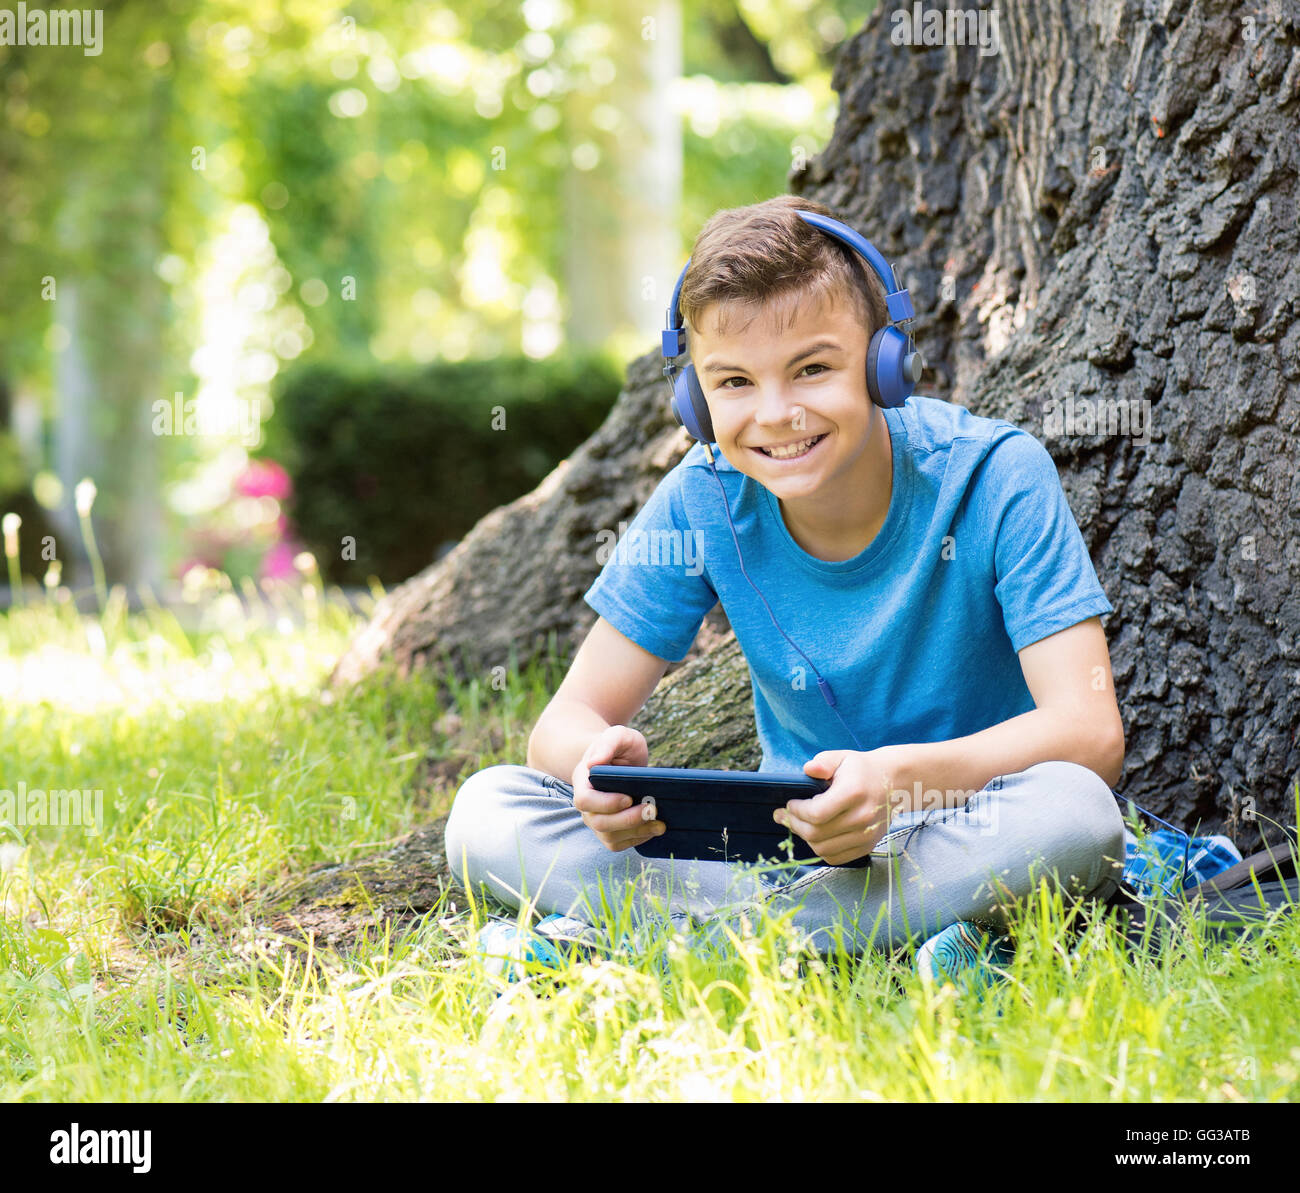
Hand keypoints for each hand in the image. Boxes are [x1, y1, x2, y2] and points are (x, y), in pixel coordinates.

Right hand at [571, 725, 665, 851]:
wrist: (622, 758)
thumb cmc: (620, 746)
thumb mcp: (618, 735)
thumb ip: (608, 743)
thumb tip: (593, 764)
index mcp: (583, 780)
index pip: (585, 801)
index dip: (605, 804)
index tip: (629, 798)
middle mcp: (587, 804)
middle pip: (597, 823)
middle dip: (626, 820)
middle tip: (652, 810)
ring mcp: (597, 819)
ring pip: (609, 837)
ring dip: (636, 832)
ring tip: (660, 823)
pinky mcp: (610, 830)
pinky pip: (618, 844)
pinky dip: (637, 840)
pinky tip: (653, 829)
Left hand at [774, 746, 909, 865]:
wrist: (894, 783)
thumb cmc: (862, 769)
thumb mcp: (842, 758)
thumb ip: (823, 762)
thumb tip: (808, 769)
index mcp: (853, 793)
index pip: (816, 813)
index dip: (797, 812)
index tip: (789, 804)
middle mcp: (862, 817)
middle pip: (816, 833)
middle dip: (795, 825)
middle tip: (785, 816)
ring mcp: (866, 835)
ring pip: (823, 849)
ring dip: (805, 838)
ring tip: (799, 825)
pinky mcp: (867, 846)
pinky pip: (836, 857)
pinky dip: (820, 849)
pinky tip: (815, 835)